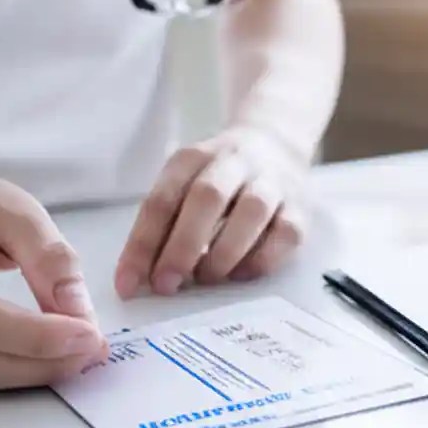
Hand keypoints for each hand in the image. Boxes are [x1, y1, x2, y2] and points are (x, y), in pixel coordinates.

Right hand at [0, 162, 107, 389]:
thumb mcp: (18, 211)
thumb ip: (50, 260)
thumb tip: (80, 316)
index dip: (34, 337)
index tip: (88, 336)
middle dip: (38, 361)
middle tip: (92, 351)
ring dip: (30, 373)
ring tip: (78, 356)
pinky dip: (13, 369)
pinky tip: (49, 357)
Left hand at [114, 130, 307, 297]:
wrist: (275, 142)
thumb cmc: (217, 177)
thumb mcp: (183, 184)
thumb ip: (164, 225)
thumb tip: (140, 278)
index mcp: (193, 157)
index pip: (162, 200)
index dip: (141, 245)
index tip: (127, 285)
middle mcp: (234, 162)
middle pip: (208, 198)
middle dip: (183, 246)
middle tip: (166, 285)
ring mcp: (271, 181)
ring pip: (252, 211)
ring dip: (224, 252)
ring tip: (206, 278)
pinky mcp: (299, 206)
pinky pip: (286, 233)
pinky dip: (262, 259)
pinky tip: (241, 274)